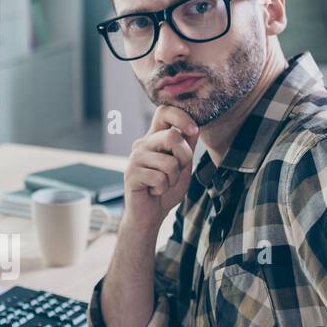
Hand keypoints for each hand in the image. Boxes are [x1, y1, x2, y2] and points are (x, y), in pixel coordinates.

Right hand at [121, 105, 199, 234]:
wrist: (150, 214)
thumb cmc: (166, 188)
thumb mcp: (183, 164)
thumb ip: (187, 145)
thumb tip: (195, 125)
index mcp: (154, 138)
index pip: (164, 112)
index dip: (181, 117)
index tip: (193, 130)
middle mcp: (143, 144)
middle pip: (172, 136)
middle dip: (184, 157)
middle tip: (177, 171)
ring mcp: (135, 158)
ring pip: (168, 162)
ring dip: (173, 179)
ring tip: (163, 184)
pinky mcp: (131, 174)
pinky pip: (159, 178)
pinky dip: (162, 189)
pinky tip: (154, 191)